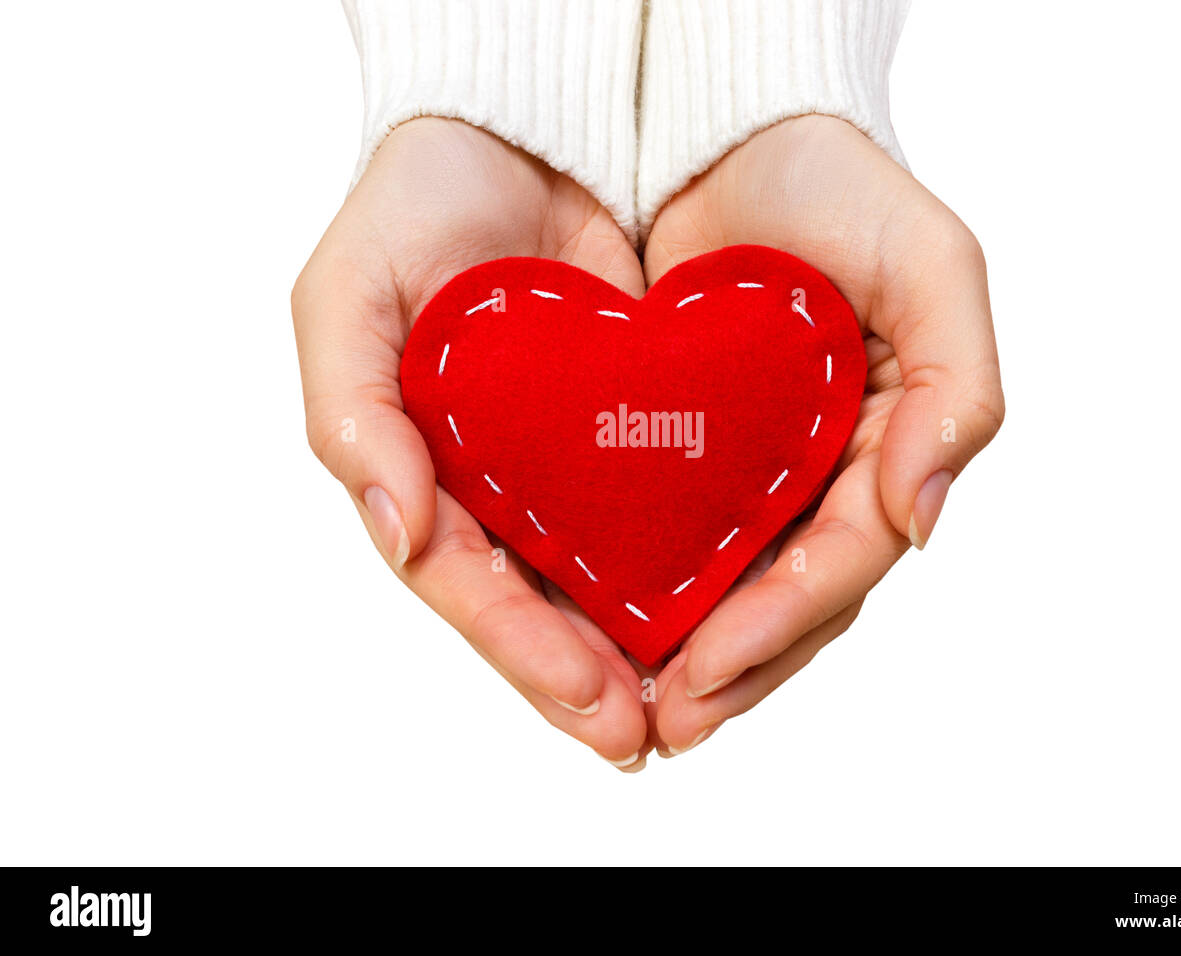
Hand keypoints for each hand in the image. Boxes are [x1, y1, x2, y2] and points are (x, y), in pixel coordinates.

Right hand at [292, 118, 651, 768]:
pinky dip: (688, 559)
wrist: (515, 131)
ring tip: (697, 702)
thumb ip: (354, 414)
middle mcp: (495, 485)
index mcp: (422, 472)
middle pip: (541, 604)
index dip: (525, 652)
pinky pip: (662, 504)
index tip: (593, 706)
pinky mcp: (634, 423)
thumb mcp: (348, 297)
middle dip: (591, 678)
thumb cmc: (412, 207)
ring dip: (644, 644)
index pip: (470, 584)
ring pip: (604, 574)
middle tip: (650, 738)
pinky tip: (731, 603)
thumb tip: (396, 528)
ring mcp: (565, 460)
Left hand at [642, 115, 1004, 756]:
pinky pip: (673, 533)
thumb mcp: (930, 264)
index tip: (707, 671)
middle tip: (666, 727)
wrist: (733, 133)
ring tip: (629, 709)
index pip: (841, 562)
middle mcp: (825, 472)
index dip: (780, 625)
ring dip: (688, 652)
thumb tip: (925, 517)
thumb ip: (957, 387)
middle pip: (788, 600)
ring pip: (731, 586)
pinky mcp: (690, 448)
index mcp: (887, 445)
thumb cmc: (839, 189)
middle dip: (732, 668)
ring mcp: (758, 468)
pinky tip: (600, 625)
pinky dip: (648, 584)